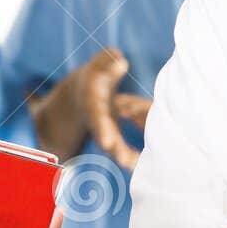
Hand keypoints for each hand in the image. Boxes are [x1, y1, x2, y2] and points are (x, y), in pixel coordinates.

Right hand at [80, 48, 145, 170]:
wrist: (83, 94)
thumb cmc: (96, 76)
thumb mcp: (98, 65)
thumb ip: (107, 61)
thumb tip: (122, 63)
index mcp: (92, 101)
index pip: (96, 114)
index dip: (102, 128)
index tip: (107, 143)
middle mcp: (97, 119)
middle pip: (105, 136)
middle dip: (115, 149)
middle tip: (125, 162)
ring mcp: (104, 130)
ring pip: (115, 146)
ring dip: (126, 156)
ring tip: (139, 166)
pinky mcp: (113, 136)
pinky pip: (123, 148)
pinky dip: (133, 156)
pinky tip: (143, 162)